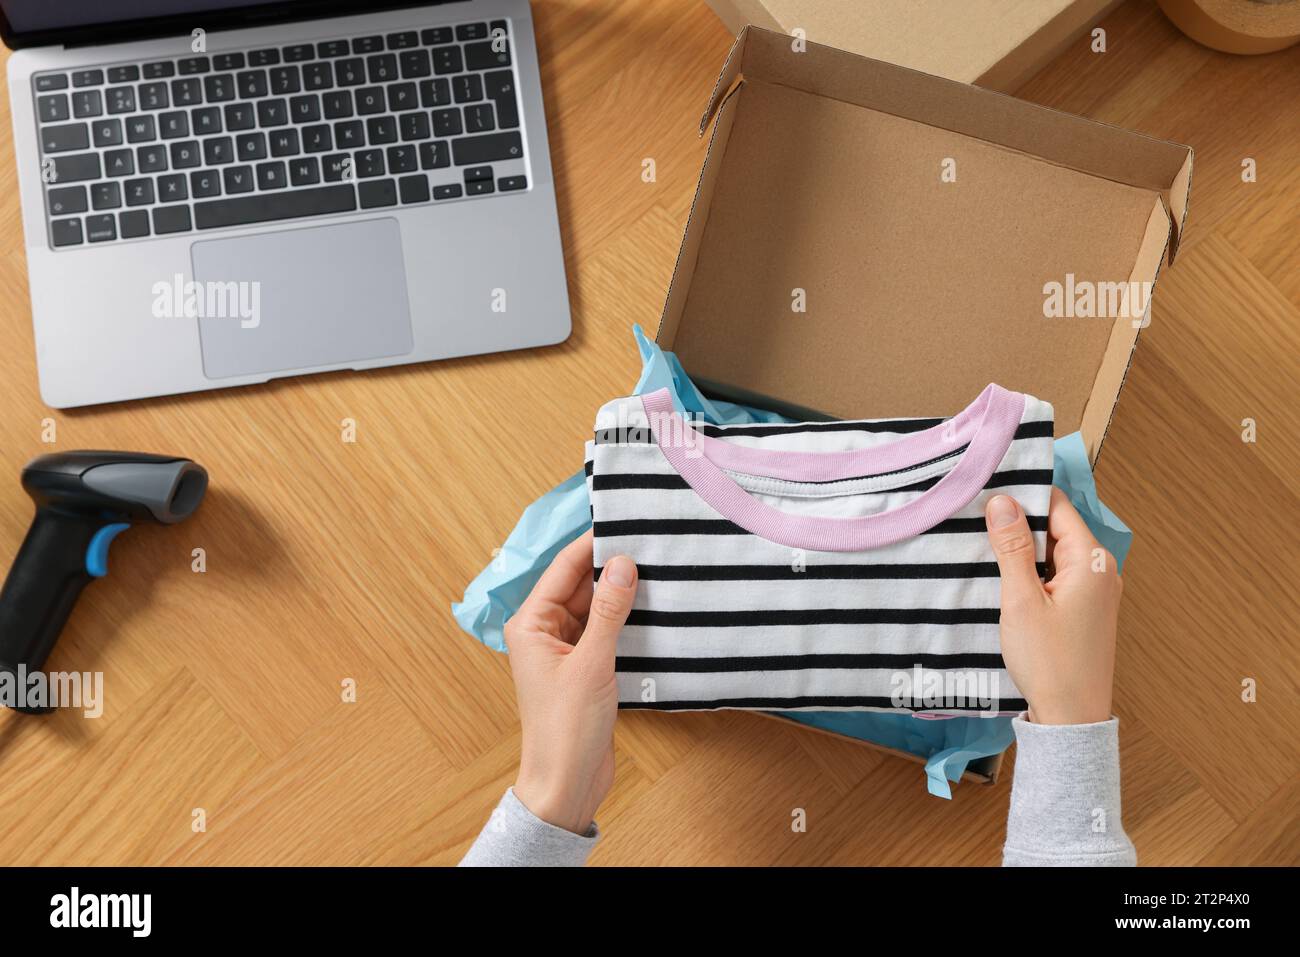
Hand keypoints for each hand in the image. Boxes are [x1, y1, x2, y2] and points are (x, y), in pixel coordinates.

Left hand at [504, 530, 637, 833]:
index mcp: (532, 623)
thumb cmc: (566, 730)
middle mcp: (546, 631)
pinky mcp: (588, 667)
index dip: (593, 543)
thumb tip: (623, 564)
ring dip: (622, 592)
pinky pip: (607, 629)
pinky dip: (627, 618)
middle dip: (612, 565)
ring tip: (659, 567)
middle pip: (581, 584)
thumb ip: (608, 612)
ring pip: (597, 606)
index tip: (624, 520)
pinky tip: (654, 606)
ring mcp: (568, 649)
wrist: (567, 785)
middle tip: (651, 541)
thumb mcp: (591, 664)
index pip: (564, 568)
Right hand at [984, 488, 1121, 724]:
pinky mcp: (1086, 611)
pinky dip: (1033, 574)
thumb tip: (1003, 501)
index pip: (1058, 508)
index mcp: (1093, 561)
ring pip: (1055, 555)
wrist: (1071, 718)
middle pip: (1056, 529)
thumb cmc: (1049, 661)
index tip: (988, 492)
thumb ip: (1012, 548)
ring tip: (984, 548)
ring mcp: (1097, 593)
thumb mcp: (1022, 600)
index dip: (1024, 498)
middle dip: (1020, 525)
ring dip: (1024, 552)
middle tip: (977, 520)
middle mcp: (1102, 571)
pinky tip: (1005, 581)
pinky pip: (1058, 577)